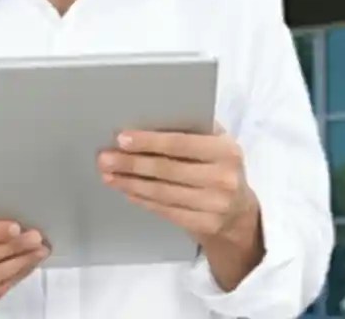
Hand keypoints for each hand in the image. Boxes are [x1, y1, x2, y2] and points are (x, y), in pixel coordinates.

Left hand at [98, 124, 263, 287]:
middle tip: (105, 158)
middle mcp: (223, 178)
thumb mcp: (219, 146)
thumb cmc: (222, 170)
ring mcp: (214, 205)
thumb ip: (196, 131)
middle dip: (131, 163)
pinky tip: (127, 190)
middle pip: (167, 169)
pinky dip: (141, 199)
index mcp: (226, 151)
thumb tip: (150, 120)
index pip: (181, 143)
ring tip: (109, 174)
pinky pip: (164, 210)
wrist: (240, 215)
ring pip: (161, 192)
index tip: (122, 139)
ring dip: (130, 183)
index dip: (149, 141)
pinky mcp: (203, 225)